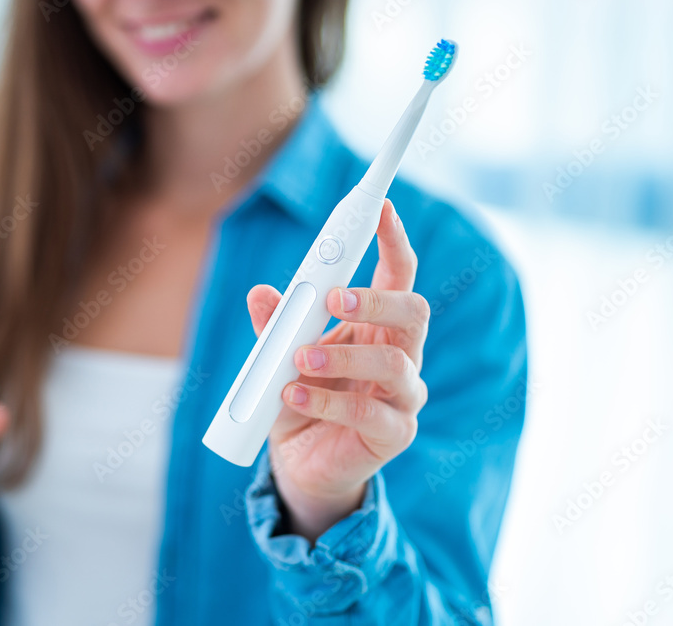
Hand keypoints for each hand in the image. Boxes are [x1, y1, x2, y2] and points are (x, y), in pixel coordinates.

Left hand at [247, 199, 429, 540]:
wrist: (301, 463)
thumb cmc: (300, 397)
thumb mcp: (280, 355)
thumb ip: (275, 326)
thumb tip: (259, 293)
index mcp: (377, 326)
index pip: (399, 276)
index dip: (394, 241)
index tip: (382, 208)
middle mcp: (400, 356)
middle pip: (413, 312)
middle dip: (375, 300)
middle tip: (333, 299)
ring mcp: (403, 397)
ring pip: (396, 364)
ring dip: (343, 356)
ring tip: (300, 359)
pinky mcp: (393, 435)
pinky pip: (369, 415)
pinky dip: (325, 401)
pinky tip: (292, 394)